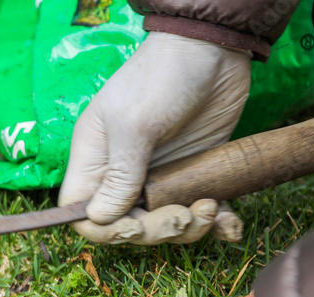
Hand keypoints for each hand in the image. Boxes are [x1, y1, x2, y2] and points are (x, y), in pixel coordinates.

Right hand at [61, 32, 251, 243]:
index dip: (105, 229)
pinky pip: (200, 211)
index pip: (82, 212)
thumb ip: (120, 174)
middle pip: (128, 225)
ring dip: (190, 229)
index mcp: (96, 160)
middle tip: (183, 215)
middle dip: (156, 230)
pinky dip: (216, 222)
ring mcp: (160, 175)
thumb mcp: (134, 124)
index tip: (134, 227)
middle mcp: (125, 173)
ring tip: (210, 208)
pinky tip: (230, 221)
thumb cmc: (162, 76)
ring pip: (166, 224)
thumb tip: (100, 217)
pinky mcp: (194, 174)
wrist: (215, 48)